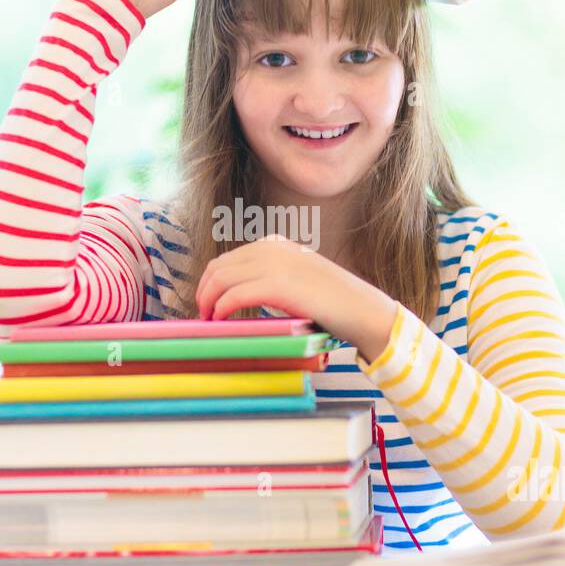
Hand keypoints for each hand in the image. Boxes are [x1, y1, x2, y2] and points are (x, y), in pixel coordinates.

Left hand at [194, 236, 399, 361]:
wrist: (361, 309)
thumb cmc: (333, 302)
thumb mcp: (298, 280)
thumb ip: (272, 279)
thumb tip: (239, 295)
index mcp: (275, 244)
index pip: (228, 259)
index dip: (211, 282)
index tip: (208, 303)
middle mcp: (271, 248)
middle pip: (219, 267)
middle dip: (204, 290)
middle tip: (203, 314)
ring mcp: (274, 264)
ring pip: (221, 279)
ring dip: (208, 300)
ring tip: (208, 321)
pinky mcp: (276, 286)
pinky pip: (234, 295)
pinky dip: (221, 308)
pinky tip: (219, 320)